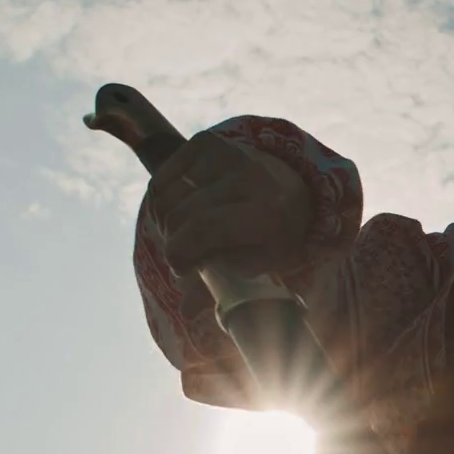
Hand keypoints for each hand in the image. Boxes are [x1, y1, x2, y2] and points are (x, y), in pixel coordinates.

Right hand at [146, 128, 311, 277]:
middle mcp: (250, 175)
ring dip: (166, 223)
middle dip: (175, 243)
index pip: (204, 229)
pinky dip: (163, 201)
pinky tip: (183, 211)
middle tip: (187, 256)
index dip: (180, 253)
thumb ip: (223, 287)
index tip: (180, 267)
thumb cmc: (273, 236)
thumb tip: (187, 311)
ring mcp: (228, 154)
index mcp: (268, 211)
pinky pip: (162, 180)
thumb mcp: (260, 265)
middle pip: (181, 216)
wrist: (291, 189)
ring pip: (166, 199)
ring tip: (186, 234)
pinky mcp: (208, 142)